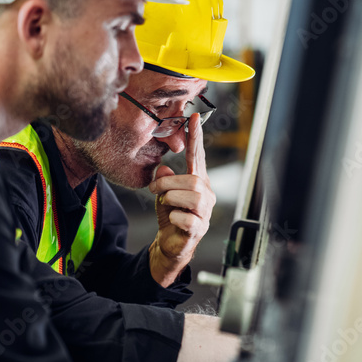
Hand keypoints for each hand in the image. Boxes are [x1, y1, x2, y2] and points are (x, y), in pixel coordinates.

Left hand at [148, 113, 215, 286]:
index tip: (195, 117)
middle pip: (193, 180)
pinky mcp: (199, 229)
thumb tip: (164, 170)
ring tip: (166, 204)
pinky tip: (172, 220)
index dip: (196, 137)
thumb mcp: (162, 193)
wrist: (170, 244)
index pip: (197, 155)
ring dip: (171, 199)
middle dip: (168, 184)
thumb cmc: (170, 215)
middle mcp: (206, 194)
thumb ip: (164, 179)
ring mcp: (205, 212)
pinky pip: (187, 219)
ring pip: (192, 196)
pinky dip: (174, 218)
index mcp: (198, 181)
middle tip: (155, 191)